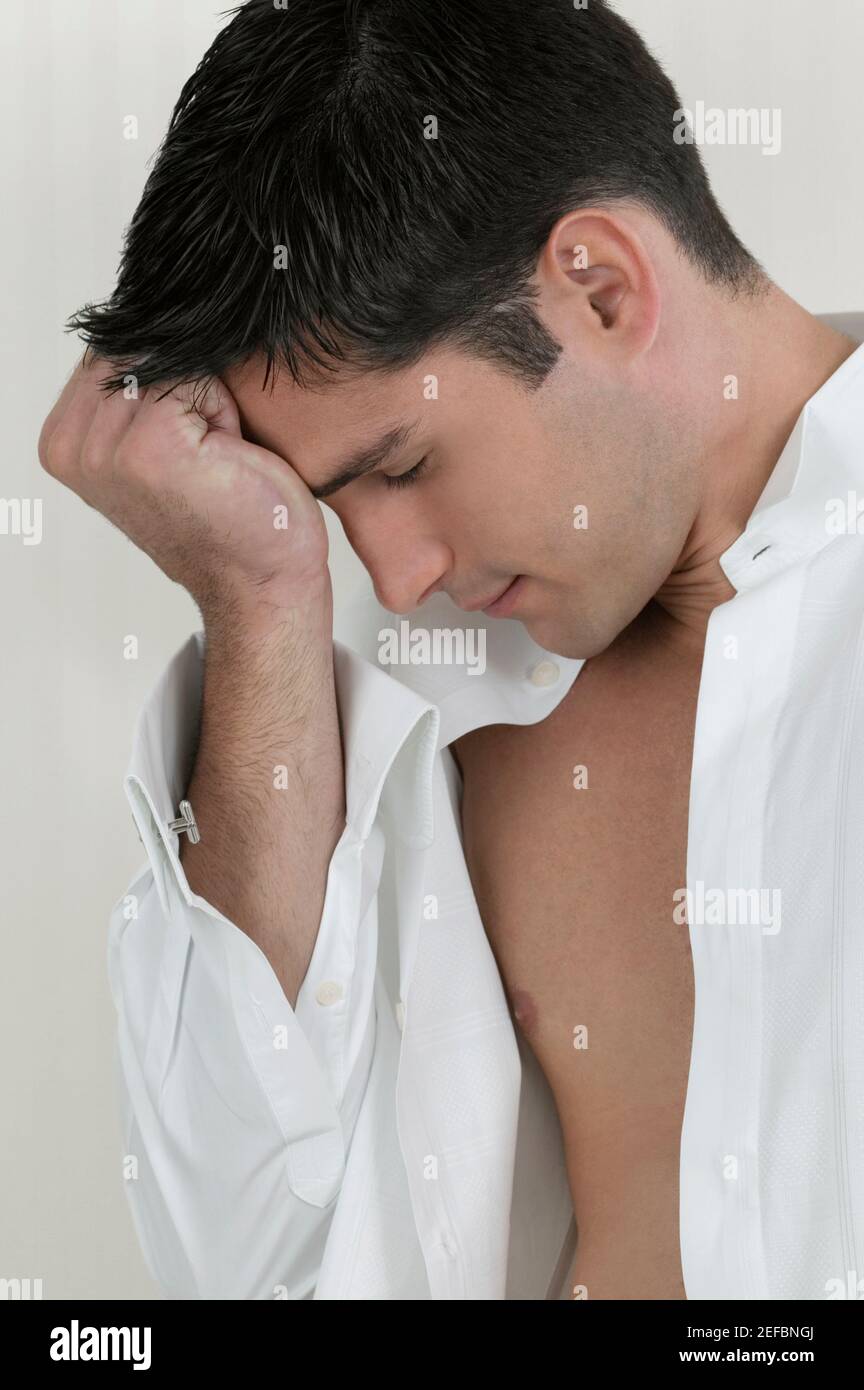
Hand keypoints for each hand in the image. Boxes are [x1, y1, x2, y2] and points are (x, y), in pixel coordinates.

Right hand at [38, 353, 329, 618]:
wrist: (265, 579)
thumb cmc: (231, 513)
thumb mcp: (165, 437)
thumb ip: (137, 382)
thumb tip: (152, 304)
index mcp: (63, 441)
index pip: (114, 347)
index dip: (169, 375)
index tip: (189, 440)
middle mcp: (73, 447)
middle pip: (137, 346)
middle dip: (188, 382)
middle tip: (211, 452)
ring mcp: (106, 451)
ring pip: (168, 358)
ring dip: (208, 395)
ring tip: (217, 455)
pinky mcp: (150, 449)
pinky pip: (197, 375)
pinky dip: (226, 408)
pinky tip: (228, 457)